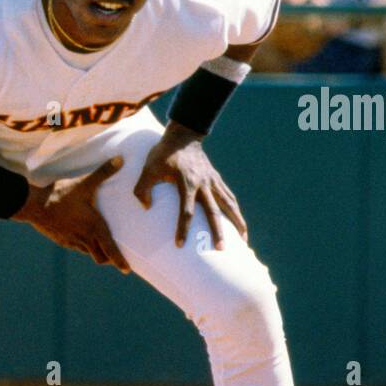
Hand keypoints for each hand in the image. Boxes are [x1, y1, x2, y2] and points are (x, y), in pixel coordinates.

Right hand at [13, 157, 130, 272]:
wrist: (34, 205)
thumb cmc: (61, 195)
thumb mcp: (84, 183)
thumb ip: (103, 172)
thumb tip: (121, 159)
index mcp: (94, 227)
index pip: (111, 250)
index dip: (120, 261)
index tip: (127, 270)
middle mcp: (84, 238)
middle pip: (100, 257)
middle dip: (109, 259)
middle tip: (116, 258)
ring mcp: (71, 241)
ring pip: (88, 253)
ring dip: (95, 253)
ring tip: (101, 248)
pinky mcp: (60, 240)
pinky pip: (75, 248)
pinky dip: (82, 247)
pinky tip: (81, 239)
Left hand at [132, 123, 247, 248]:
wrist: (183, 135)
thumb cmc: (163, 153)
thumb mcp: (148, 168)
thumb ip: (142, 188)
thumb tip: (146, 208)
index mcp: (187, 183)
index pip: (186, 211)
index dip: (183, 228)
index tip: (180, 245)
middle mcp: (204, 184)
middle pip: (214, 212)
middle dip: (218, 232)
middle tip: (221, 250)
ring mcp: (213, 182)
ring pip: (229, 205)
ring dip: (237, 224)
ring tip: (243, 243)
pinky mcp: (217, 180)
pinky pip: (229, 198)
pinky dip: (236, 212)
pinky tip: (240, 225)